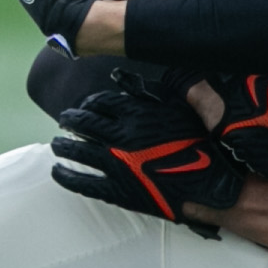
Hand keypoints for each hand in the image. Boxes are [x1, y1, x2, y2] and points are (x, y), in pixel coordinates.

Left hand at [51, 77, 243, 235]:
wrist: (211, 184)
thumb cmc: (201, 144)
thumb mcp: (178, 108)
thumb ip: (149, 92)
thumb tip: (120, 77)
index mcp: (134, 114)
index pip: (99, 103)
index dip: (88, 104)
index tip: (83, 106)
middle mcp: (120, 136)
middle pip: (83, 123)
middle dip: (70, 120)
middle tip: (63, 120)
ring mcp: (116, 164)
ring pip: (78, 151)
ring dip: (63, 146)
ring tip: (56, 144)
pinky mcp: (117, 190)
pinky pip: (83, 182)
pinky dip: (67, 176)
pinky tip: (57, 172)